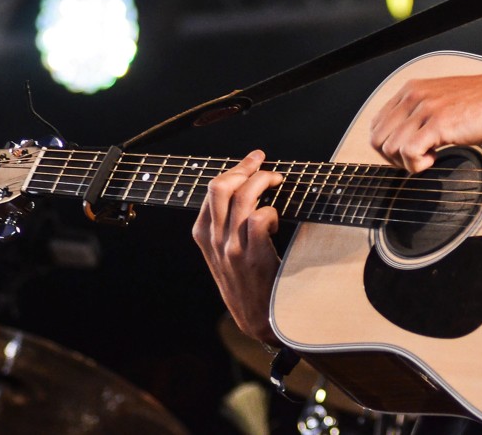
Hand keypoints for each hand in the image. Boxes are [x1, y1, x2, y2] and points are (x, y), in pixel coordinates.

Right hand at [192, 150, 282, 343]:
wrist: (258, 320)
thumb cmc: (247, 284)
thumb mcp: (224, 255)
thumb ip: (226, 228)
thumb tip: (245, 193)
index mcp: (204, 236)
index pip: (211, 191)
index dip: (234, 170)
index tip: (252, 161)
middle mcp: (214, 240)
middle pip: (220, 187)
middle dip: (244, 167)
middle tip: (264, 163)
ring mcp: (232, 249)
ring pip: (241, 198)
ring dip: (263, 181)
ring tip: (277, 181)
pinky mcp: (252, 258)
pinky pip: (259, 219)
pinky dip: (271, 211)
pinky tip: (277, 219)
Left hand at [369, 70, 481, 172]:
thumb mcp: (440, 101)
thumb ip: (419, 114)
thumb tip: (404, 139)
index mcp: (410, 90)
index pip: (376, 123)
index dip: (387, 145)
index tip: (406, 152)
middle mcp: (413, 96)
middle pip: (378, 138)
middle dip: (393, 157)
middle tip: (415, 159)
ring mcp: (424, 109)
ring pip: (390, 147)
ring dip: (407, 162)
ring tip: (428, 158)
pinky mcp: (437, 124)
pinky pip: (409, 152)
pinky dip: (417, 164)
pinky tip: (433, 159)